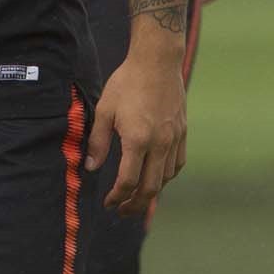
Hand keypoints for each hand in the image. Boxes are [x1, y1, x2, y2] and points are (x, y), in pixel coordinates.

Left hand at [85, 49, 186, 216]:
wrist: (157, 62)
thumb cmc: (127, 82)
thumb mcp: (104, 110)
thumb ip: (98, 141)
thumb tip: (91, 167)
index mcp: (138, 140)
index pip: (128, 181)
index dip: (117, 197)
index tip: (108, 203)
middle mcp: (160, 144)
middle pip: (150, 188)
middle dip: (135, 205)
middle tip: (122, 211)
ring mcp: (174, 139)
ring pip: (166, 178)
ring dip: (151, 193)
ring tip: (137, 197)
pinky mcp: (182, 132)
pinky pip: (177, 164)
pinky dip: (167, 176)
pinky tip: (157, 177)